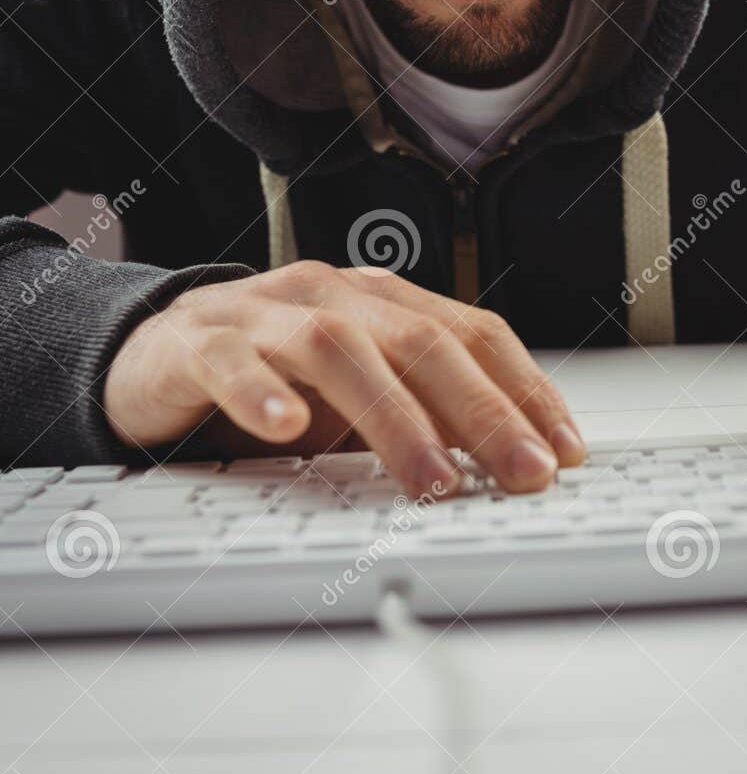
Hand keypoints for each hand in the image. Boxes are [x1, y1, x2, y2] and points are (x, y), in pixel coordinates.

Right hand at [103, 260, 584, 497]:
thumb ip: (425, 412)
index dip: (524, 388)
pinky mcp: (198, 343)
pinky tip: (287, 431)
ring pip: (339, 349)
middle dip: (483, 411)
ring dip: (394, 416)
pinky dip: (263, 394)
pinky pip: (233, 363)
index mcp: (382, 301)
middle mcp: (332, 296)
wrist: (154, 351)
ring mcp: (264, 313)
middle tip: (524, 473)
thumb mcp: (360, 395)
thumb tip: (513, 464)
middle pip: (420, 341)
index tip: (565, 449)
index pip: (472, 332)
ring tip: (431, 478)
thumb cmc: (272, 375)